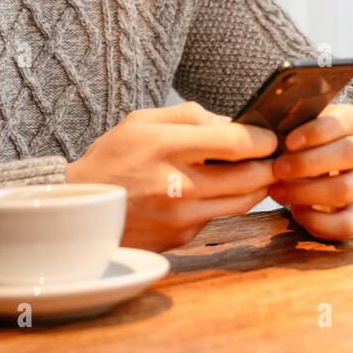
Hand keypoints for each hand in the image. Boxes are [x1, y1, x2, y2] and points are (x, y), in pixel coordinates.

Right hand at [66, 101, 276, 251]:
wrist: (82, 208)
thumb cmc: (113, 158)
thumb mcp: (142, 121)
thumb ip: (190, 115)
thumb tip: (231, 122)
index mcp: (169, 147)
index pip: (237, 142)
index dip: (264, 139)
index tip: (269, 137)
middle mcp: (179, 184)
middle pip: (251, 177)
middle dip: (270, 165)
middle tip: (271, 156)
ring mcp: (182, 216)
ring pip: (243, 202)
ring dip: (256, 187)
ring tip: (252, 173)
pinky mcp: (182, 237)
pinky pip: (218, 216)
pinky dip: (224, 203)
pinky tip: (213, 191)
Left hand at [268, 103, 352, 240]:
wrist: (297, 181)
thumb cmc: (288, 150)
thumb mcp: (285, 132)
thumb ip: (282, 128)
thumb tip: (264, 132)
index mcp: (347, 126)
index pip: (351, 118)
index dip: (321, 129)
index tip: (289, 141)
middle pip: (352, 152)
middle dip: (309, 163)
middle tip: (278, 169)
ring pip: (347, 188)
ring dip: (307, 192)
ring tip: (277, 191)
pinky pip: (347, 223)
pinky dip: (317, 220)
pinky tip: (296, 212)